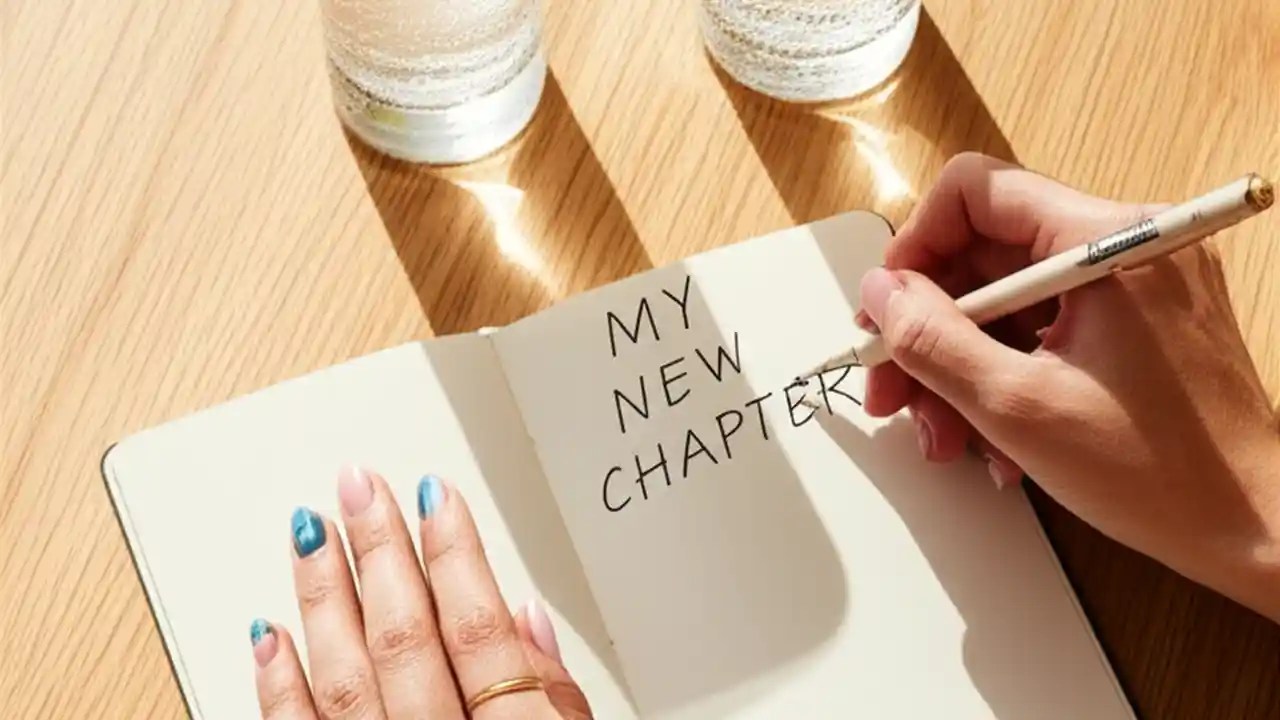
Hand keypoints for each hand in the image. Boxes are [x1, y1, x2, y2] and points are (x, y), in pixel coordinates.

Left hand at [249, 468, 591, 718]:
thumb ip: (557, 696)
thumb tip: (526, 618)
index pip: (478, 630)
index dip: (455, 553)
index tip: (436, 493)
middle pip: (405, 641)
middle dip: (380, 553)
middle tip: (358, 487)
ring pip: (344, 678)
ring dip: (324, 597)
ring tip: (310, 530)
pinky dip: (279, 683)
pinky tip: (270, 631)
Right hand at [860, 152, 1279, 621]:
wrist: (1254, 529)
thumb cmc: (1160, 473)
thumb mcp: (1016, 407)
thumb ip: (933, 340)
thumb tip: (880, 292)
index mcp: (1108, 242)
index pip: (977, 191)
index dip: (916, 246)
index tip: (888, 309)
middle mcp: (1129, 243)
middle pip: (987, 254)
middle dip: (930, 327)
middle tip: (894, 392)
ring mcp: (1138, 283)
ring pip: (1009, 299)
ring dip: (962, 365)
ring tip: (946, 437)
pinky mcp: (1140, 320)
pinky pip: (1047, 327)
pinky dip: (1007, 375)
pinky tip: (995, 438)